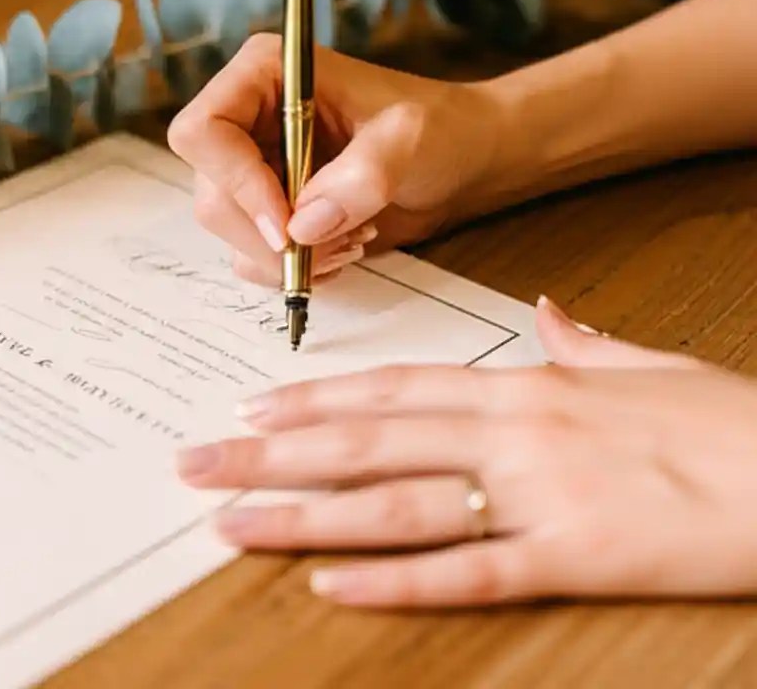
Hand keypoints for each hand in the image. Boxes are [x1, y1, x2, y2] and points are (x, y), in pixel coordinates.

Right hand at [166, 33, 506, 285]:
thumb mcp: (410, 140)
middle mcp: (247, 119)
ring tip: (350, 239)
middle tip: (329, 243)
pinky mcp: (267, 207)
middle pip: (212, 194)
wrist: (460, 161)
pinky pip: (250, 254)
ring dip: (288, 256)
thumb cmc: (439, 129)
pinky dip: (293, 267)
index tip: (286, 224)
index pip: (203, 131)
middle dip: (269, 235)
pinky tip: (340, 249)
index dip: (236, 182)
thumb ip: (363, 177)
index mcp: (265, 75)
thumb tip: (303, 225)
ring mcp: (254, 167)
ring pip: (228, 232)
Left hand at [175, 296, 756, 606]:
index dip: (314, 399)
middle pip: (369, 440)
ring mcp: (541, 495)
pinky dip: (393, 579)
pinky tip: (329, 585)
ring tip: (228, 523)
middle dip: (272, 453)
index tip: (249, 408)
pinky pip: (469, 570)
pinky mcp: (575, 559)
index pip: (395, 388)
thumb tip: (547, 315)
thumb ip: (584, 343)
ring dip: (304, 514)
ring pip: (395, 502)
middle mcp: (516, 432)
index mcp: (529, 386)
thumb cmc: (730, 424)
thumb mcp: (649, 367)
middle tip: (196, 463)